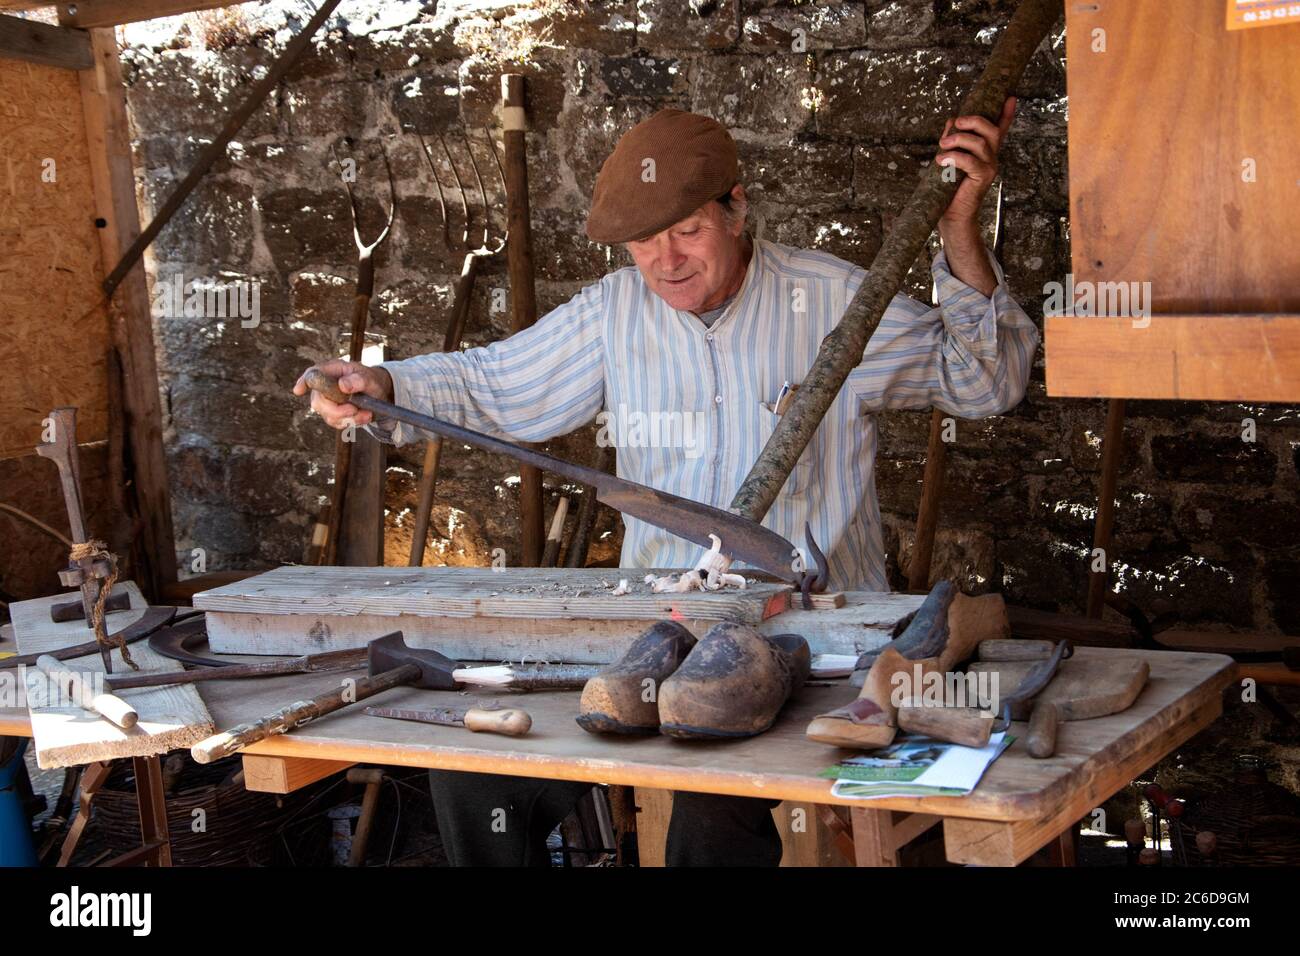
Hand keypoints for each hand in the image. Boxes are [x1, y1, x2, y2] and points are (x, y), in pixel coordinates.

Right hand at [292, 359, 392, 428]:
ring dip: (348, 418)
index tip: (298, 391)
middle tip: (354, 409)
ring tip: (366, 413)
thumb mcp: (370, 378)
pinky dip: (352, 422)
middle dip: (336, 410)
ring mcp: (328, 401)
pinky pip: (337, 423)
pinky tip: (365, 416)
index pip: (312, 374)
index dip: (304, 382)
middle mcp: (326, 386)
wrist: (380, 392)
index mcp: (332, 370)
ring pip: (328, 416)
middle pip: (318, 402)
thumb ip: (358, 380)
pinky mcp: (334, 413)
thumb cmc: (372, 380)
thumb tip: (342, 385)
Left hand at [936, 96, 1015, 225]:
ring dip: (958, 140)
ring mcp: (990, 167)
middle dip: (973, 121)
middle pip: (991, 130)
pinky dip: (954, 157)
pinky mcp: (983, 178)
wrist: (951, 215)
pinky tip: (941, 161)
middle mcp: (991, 157)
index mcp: (985, 151)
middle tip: (955, 123)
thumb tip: (952, 120)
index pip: (1000, 129)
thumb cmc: (948, 188)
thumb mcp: (948, 158)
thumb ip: (952, 140)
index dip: (1007, 114)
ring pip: (980, 143)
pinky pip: (970, 161)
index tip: (1011, 97)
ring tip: (942, 145)